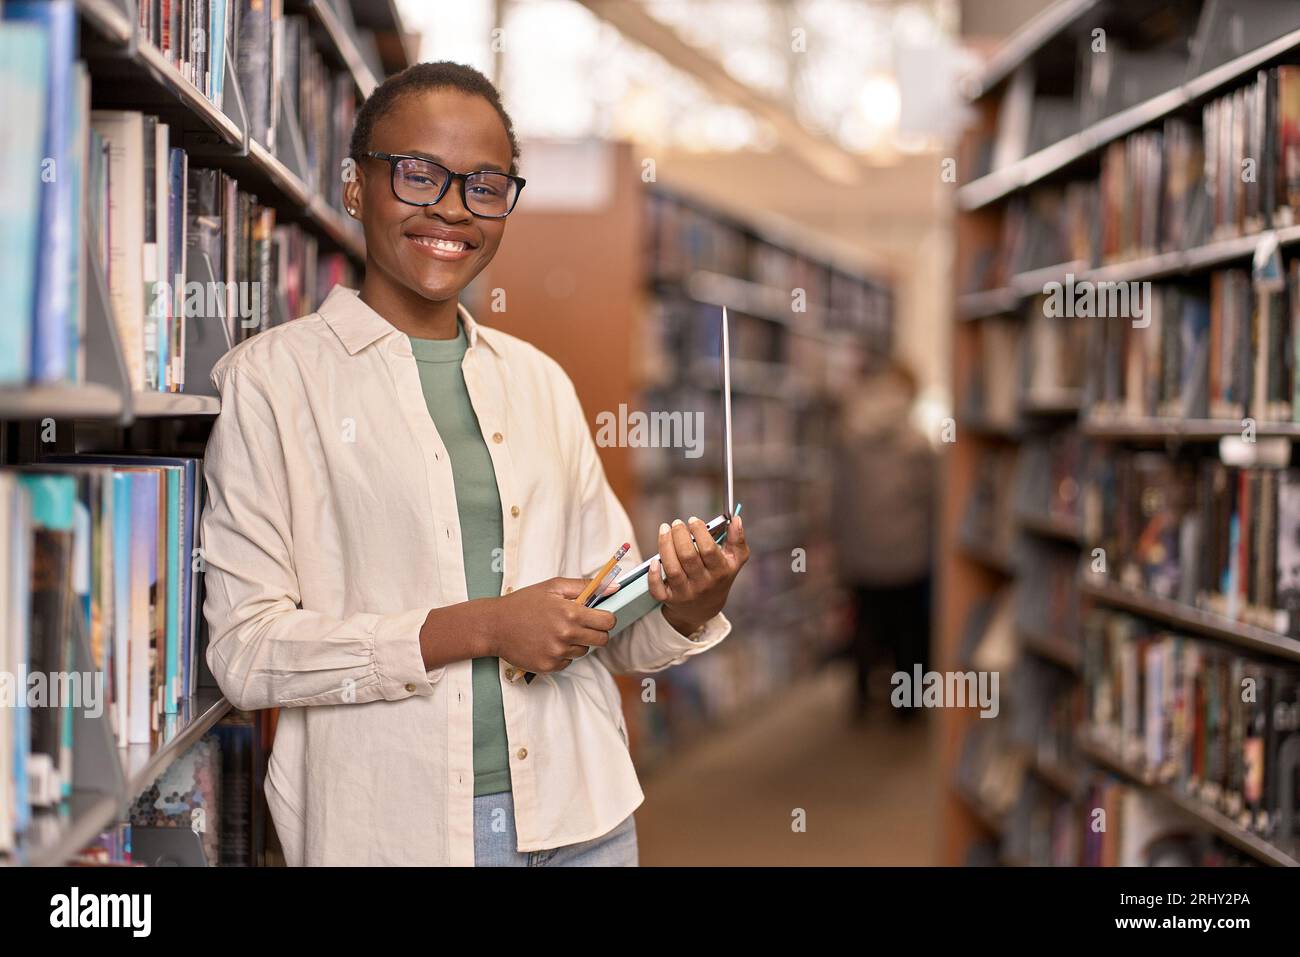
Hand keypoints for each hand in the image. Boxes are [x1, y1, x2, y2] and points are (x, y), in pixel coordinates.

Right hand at [487, 577, 616, 673]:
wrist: (494, 626)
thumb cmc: (524, 603)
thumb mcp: (553, 587)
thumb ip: (585, 586)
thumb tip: (615, 587)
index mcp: (570, 613)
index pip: (608, 622)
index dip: (606, 618)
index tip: (599, 616)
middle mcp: (566, 635)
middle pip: (601, 640)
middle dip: (595, 632)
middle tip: (580, 625)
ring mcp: (557, 653)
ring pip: (584, 651)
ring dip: (576, 643)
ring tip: (557, 632)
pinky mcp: (548, 667)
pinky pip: (568, 663)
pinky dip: (562, 655)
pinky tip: (547, 643)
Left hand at [650, 514, 748, 635]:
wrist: (704, 608)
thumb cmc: (718, 577)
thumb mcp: (734, 561)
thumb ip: (737, 540)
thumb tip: (736, 520)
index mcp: (720, 572)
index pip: (709, 550)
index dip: (699, 532)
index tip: (693, 520)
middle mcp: (703, 584)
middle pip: (688, 557)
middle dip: (680, 536)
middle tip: (676, 523)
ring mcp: (685, 592)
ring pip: (672, 569)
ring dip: (665, 547)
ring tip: (664, 529)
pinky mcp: (669, 599)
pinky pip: (657, 590)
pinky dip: (653, 575)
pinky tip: (653, 560)